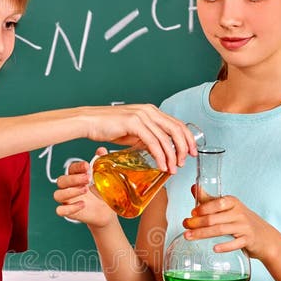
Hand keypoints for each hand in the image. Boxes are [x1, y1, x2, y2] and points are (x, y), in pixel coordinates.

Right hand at [54, 151, 116, 227]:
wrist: (106, 210)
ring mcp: (66, 200)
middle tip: (87, 178)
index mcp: (75, 176)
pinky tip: (82, 204)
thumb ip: (101, 163)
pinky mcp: (68, 212)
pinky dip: (69, 208)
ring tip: (85, 190)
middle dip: (73, 179)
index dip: (77, 167)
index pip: (71, 169)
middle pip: (61, 181)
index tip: (87, 166)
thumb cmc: (101, 191)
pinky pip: (60, 210)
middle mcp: (67, 187)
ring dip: (70, 192)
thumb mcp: (103, 177)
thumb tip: (101, 150)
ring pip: (58, 195)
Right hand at [79, 105, 196, 171]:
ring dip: (173, 156)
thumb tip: (157, 151)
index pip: (176, 123)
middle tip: (185, 162)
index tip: (192, 151)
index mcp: (151, 111)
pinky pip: (153, 142)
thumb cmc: (107, 126)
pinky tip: (162, 165)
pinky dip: (160, 156)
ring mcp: (142, 116)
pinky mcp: (134, 123)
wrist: (89, 121)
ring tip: (173, 169)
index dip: (187, 138)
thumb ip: (146, 138)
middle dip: (185, 147)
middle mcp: (149, 111)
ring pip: (166, 138)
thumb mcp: (132, 132)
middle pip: (176, 129)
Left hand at [183, 190, 273, 260]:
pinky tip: (214, 249)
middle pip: (214, 218)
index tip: (191, 214)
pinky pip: (235, 244)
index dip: (203, 208)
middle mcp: (239, 213)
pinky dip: (225, 246)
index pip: (217, 202)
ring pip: (221, 230)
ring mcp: (244, 227)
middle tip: (185, 226)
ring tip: (188, 237)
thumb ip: (210, 200)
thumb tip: (193, 187)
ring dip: (202, 234)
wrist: (265, 237)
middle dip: (197, 223)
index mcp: (233, 203)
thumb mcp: (228, 208)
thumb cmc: (241, 221)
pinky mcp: (248, 240)